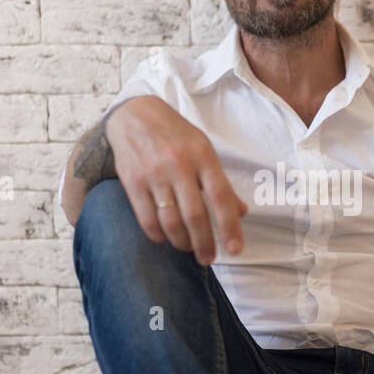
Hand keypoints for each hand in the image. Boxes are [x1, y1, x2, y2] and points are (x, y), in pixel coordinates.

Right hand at [104, 95, 247, 261]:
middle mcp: (179, 165)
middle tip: (209, 258)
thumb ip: (221, 182)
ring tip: (188, 248)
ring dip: (182, 242)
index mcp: (203, 156)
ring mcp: (154, 174)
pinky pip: (147, 219)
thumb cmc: (175, 135)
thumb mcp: (204, 149)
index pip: (221, 197)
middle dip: (205, 244)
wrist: (135, 115)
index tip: (235, 249)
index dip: (229, 227)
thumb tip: (241, 212)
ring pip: (171, 221)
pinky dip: (158, 235)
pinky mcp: (132, 182)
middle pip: (195, 215)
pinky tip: (165, 237)